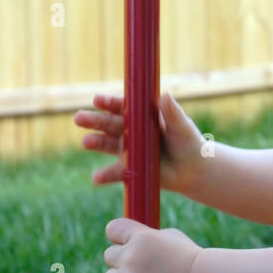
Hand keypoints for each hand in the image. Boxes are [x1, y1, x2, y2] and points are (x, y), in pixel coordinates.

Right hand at [75, 92, 207, 196]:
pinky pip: (115, 172)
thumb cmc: (188, 143)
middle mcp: (130, 131)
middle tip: (78, 118)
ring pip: (107, 144)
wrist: (193, 170)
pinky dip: (105, 175)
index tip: (98, 100)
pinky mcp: (130, 169)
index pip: (123, 107)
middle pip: (109, 123)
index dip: (109, 103)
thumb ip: (172, 113)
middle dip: (94, 120)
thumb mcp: (181, 127)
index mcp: (141, 116)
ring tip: (86, 142)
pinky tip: (96, 178)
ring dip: (95, 142)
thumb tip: (165, 94)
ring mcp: (128, 150)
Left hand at [103, 219, 201, 272]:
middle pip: (108, 255)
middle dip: (121, 259)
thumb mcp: (168, 235)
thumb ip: (144, 235)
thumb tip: (127, 238)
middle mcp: (131, 255)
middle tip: (139, 265)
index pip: (112, 229)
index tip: (126, 242)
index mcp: (140, 236)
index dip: (118, 236)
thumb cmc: (187, 255)